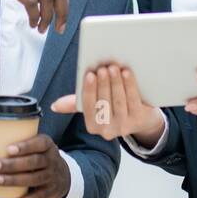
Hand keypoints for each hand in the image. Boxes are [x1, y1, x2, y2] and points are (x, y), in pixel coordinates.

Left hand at [0, 132, 70, 197]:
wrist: (63, 176)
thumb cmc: (39, 156)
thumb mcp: (32, 146)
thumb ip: (8, 142)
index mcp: (47, 145)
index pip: (39, 143)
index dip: (25, 146)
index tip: (9, 148)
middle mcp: (51, 160)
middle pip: (34, 162)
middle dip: (13, 164)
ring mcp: (51, 177)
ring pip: (33, 179)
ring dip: (13, 181)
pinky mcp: (47, 193)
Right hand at [50, 63, 164, 145]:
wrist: (142, 119)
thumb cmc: (113, 107)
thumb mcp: (94, 106)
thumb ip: (76, 103)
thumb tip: (54, 106)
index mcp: (92, 125)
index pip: (88, 106)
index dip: (89, 89)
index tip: (89, 74)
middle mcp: (107, 130)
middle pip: (104, 102)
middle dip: (103, 83)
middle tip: (102, 68)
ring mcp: (124, 126)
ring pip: (118, 101)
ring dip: (116, 82)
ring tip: (113, 67)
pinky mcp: (139, 120)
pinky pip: (133, 100)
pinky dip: (129, 85)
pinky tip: (126, 73)